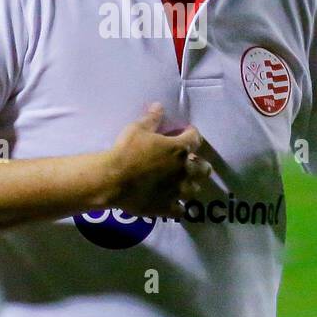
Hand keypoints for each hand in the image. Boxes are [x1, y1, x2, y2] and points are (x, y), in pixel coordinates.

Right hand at [102, 103, 212, 217]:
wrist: (113, 179)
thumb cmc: (126, 151)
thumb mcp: (137, 129)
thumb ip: (152, 118)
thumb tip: (159, 105)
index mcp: (179, 149)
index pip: (195, 138)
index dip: (192, 134)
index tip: (186, 133)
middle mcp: (183, 170)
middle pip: (203, 169)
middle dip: (200, 164)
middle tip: (192, 163)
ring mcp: (177, 191)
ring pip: (194, 190)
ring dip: (190, 185)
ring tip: (183, 184)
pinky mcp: (166, 207)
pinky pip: (180, 211)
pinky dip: (178, 207)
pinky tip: (173, 204)